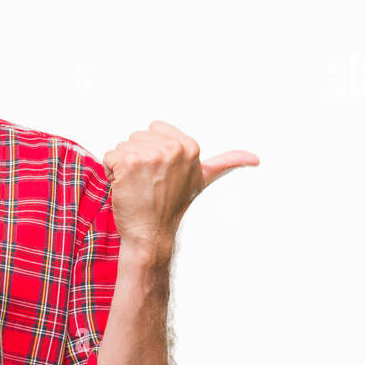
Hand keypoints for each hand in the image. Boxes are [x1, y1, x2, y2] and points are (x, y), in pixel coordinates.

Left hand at [102, 120, 258, 257]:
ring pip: (121, 147)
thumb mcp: (203, 180)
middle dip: (136, 159)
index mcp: (189, 146)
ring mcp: (150, 155)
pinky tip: (125, 189)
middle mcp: (172, 148)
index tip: (161, 173)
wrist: (153, 234)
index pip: (154, 129)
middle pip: (136, 137)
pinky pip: (109, 157)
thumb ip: (226, 163)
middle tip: (148, 183)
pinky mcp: (128, 162)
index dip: (151, 151)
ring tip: (138, 187)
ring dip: (123, 167)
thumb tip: (255, 158)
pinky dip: (112, 174)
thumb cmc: (173, 207)